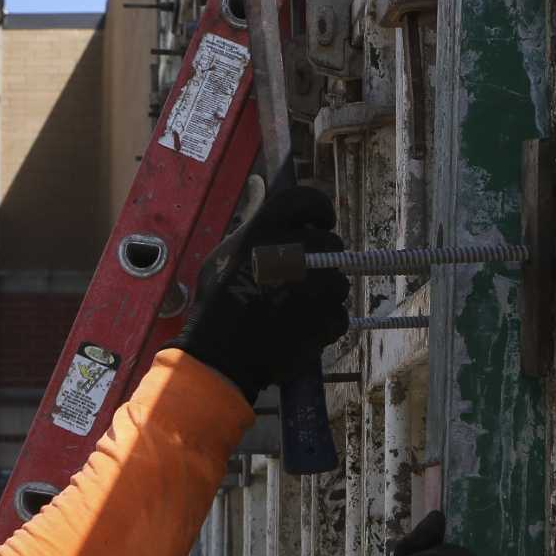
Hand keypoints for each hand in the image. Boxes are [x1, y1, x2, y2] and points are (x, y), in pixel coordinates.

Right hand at [173, 184, 349, 403]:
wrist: (223, 356)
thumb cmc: (217, 305)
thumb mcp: (225, 255)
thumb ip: (254, 230)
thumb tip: (271, 206)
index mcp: (266, 231)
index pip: (306, 200)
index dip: (318, 209)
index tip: (320, 222)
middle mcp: (297, 251)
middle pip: (330, 242)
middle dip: (320, 258)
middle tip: (299, 278)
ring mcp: (319, 285)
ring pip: (338, 281)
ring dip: (322, 292)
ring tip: (292, 308)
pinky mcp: (330, 317)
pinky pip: (337, 313)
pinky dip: (323, 322)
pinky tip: (298, 328)